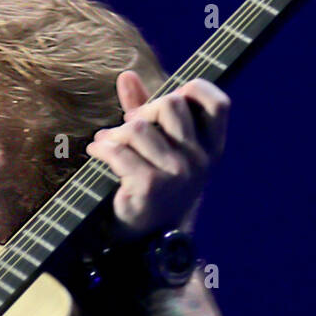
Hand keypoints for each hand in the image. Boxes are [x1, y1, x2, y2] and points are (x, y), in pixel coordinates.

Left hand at [85, 71, 229, 239]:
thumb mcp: (160, 149)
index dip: (194, 90)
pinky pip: (119, 151)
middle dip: (142, 111)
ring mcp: (178, 174)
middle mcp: (200, 161)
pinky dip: (102, 149)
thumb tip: (127, 75)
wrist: (146, 240)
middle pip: (171, 104)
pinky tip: (97, 152)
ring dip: (116, 134)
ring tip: (107, 144)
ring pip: (138, 127)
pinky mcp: (151, 186)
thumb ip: (145, 110)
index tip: (171, 97)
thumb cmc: (154, 187)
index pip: (219, 103)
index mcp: (211, 149)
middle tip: (128, 126)